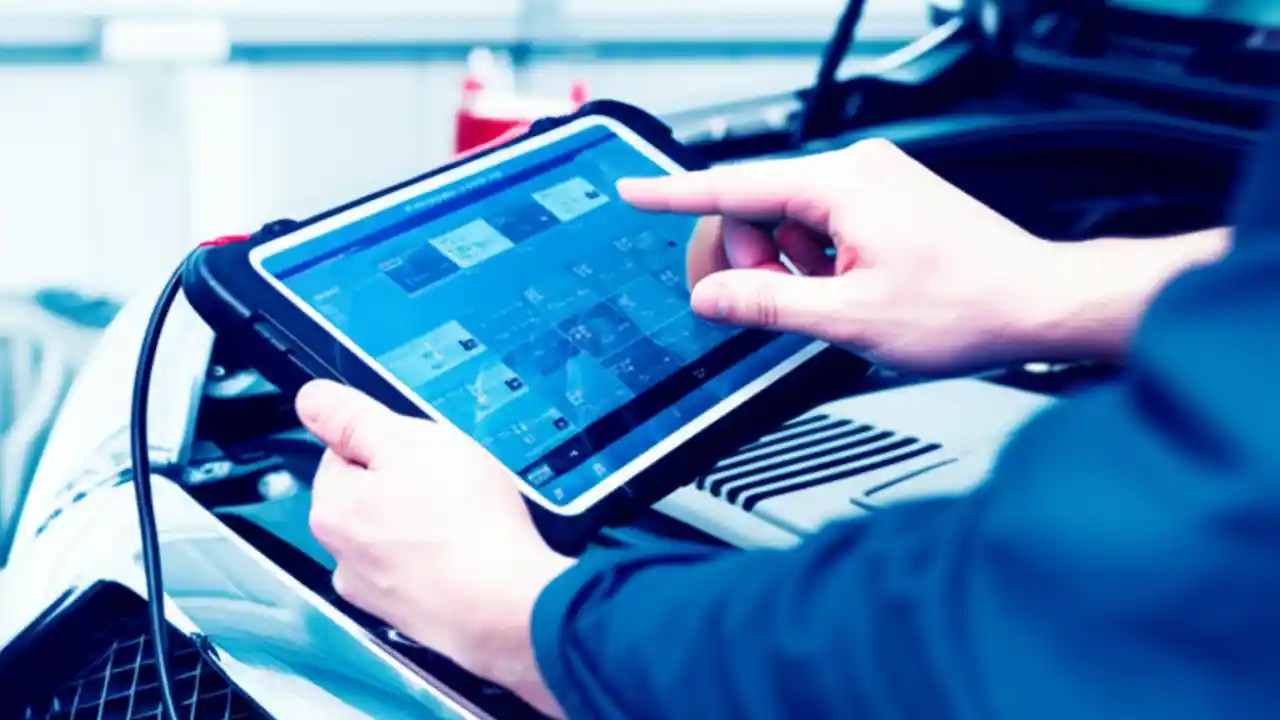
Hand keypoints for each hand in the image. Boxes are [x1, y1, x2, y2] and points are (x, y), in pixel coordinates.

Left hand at [296, 380, 571, 717]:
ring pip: (399, 535)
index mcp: (333, 508)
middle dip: (410, 484)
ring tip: (469, 520)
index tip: (424, 452)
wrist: (508, 606)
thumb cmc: (465, 524)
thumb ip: (352, 417)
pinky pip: (424, 571)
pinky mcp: (414, 616)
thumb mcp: (409, 442)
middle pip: (371, 496)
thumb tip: (311, 400)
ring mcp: (377, 593)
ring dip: (428, 524)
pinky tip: (472, 553)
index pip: (345, 453)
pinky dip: (443, 560)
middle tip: (453, 483)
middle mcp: (343, 557)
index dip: (389, 443)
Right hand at [621, 139, 1070, 372]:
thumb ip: (767, 305)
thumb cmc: (967, 304)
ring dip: (791, 265)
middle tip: (777, 304)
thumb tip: (712, 297)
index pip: (736, 187)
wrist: (1037, 303)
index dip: (677, 196)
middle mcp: (859, 170)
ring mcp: (876, 183)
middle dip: (755, 258)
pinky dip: (817, 261)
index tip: (635, 194)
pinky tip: (847, 290)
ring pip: (791, 222)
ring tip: (834, 302)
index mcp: (843, 184)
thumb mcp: (850, 317)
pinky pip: (823, 226)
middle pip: (761, 209)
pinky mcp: (888, 202)